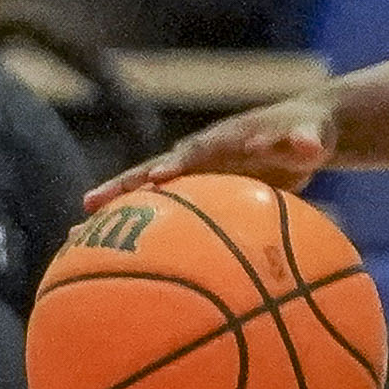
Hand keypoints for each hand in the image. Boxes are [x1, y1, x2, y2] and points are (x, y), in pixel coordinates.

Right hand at [85, 92, 334, 212]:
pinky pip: (162, 211)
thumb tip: (310, 145)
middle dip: (123, 186)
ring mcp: (192, 172)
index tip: (154, 182)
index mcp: (223, 139)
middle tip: (89, 206)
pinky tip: (109, 257)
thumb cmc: (310, 131)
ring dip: (114, 210)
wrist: (301, 131)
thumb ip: (306, 140)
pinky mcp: (194, 189)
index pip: (195, 152)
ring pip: (145, 192)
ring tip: (75, 236)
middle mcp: (199, 154)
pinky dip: (137, 229)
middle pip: (153, 170)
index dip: (175, 164)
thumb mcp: (313, 134)